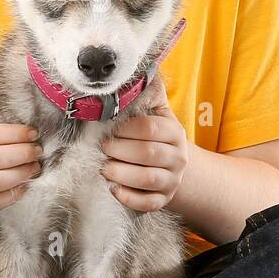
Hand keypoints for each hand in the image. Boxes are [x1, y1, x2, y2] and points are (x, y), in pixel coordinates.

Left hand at [99, 85, 188, 212]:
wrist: (173, 165)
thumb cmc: (155, 136)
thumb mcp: (157, 113)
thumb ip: (148, 95)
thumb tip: (137, 74)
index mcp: (174, 132)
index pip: (151, 128)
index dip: (126, 128)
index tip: (107, 128)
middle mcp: (177, 157)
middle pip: (148, 154)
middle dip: (119, 151)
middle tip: (101, 148)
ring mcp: (172, 181)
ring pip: (147, 179)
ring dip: (121, 174)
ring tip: (104, 168)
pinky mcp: (163, 200)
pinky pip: (148, 203)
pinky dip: (129, 198)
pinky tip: (113, 189)